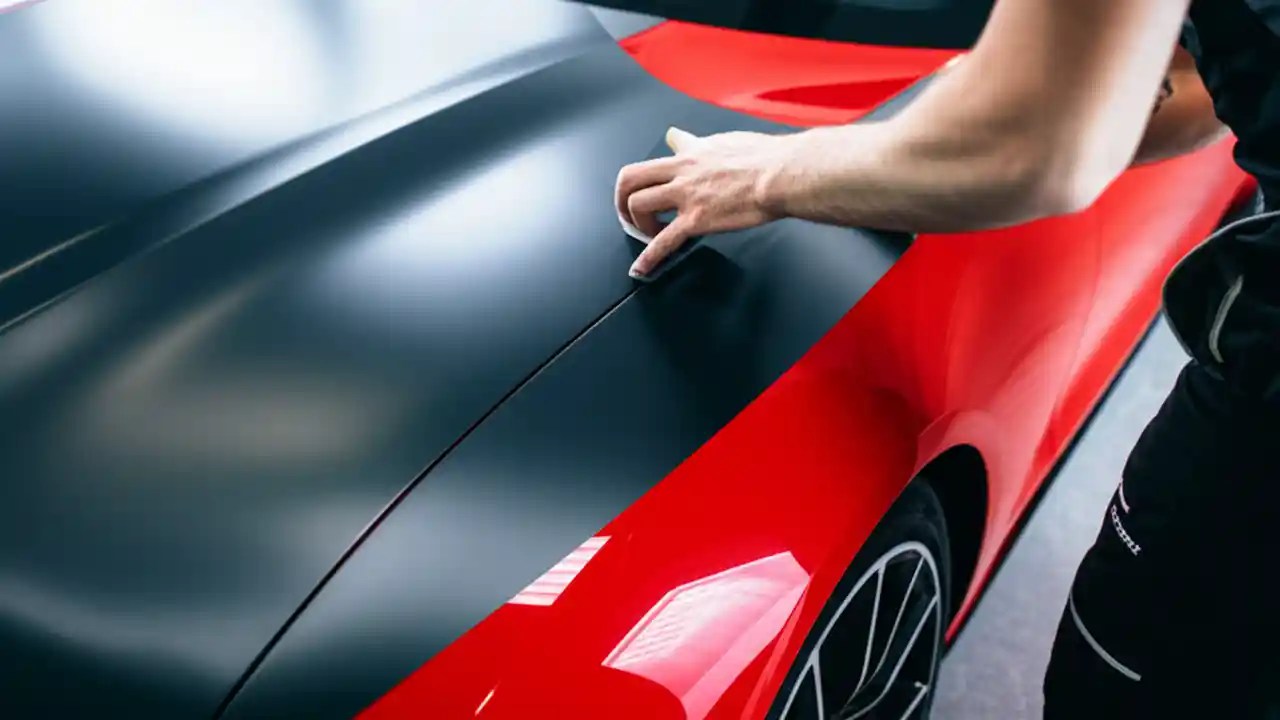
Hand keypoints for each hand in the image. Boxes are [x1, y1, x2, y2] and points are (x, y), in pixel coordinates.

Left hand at [615, 126, 788, 277]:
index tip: (644, 188)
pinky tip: (640, 270)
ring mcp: (686, 196)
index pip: (655, 158)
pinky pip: (663, 241)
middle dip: (622, 198)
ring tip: (649, 235)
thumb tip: (694, 139)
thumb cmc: (765, 158)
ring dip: (638, 223)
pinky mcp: (696, 220)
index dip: (644, 176)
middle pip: (631, 178)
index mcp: (691, 154)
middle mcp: (681, 172)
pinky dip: (648, 258)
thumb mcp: (728, 142)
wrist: (780, 174)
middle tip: (629, 213)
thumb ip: (705, 144)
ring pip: (639, 205)